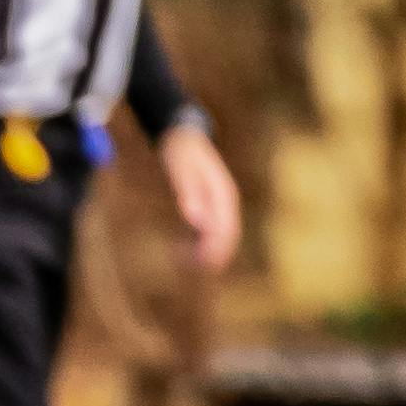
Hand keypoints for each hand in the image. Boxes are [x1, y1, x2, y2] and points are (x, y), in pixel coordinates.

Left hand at [156, 117, 242, 276]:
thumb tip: (194, 221)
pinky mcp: (207, 205)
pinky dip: (196, 242)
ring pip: (217, 234)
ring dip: (203, 251)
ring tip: (180, 263)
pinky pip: (207, 229)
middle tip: (188, 269)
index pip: (226, 228)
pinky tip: (179, 251)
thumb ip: (188, 193)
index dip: (216, 249)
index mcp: (223, 194)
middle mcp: (225, 201)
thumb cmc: (180, 153)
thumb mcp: (181, 170)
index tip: (201, 265)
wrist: (182, 136)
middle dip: (211, 255)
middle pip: (226, 235)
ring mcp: (218, 203)